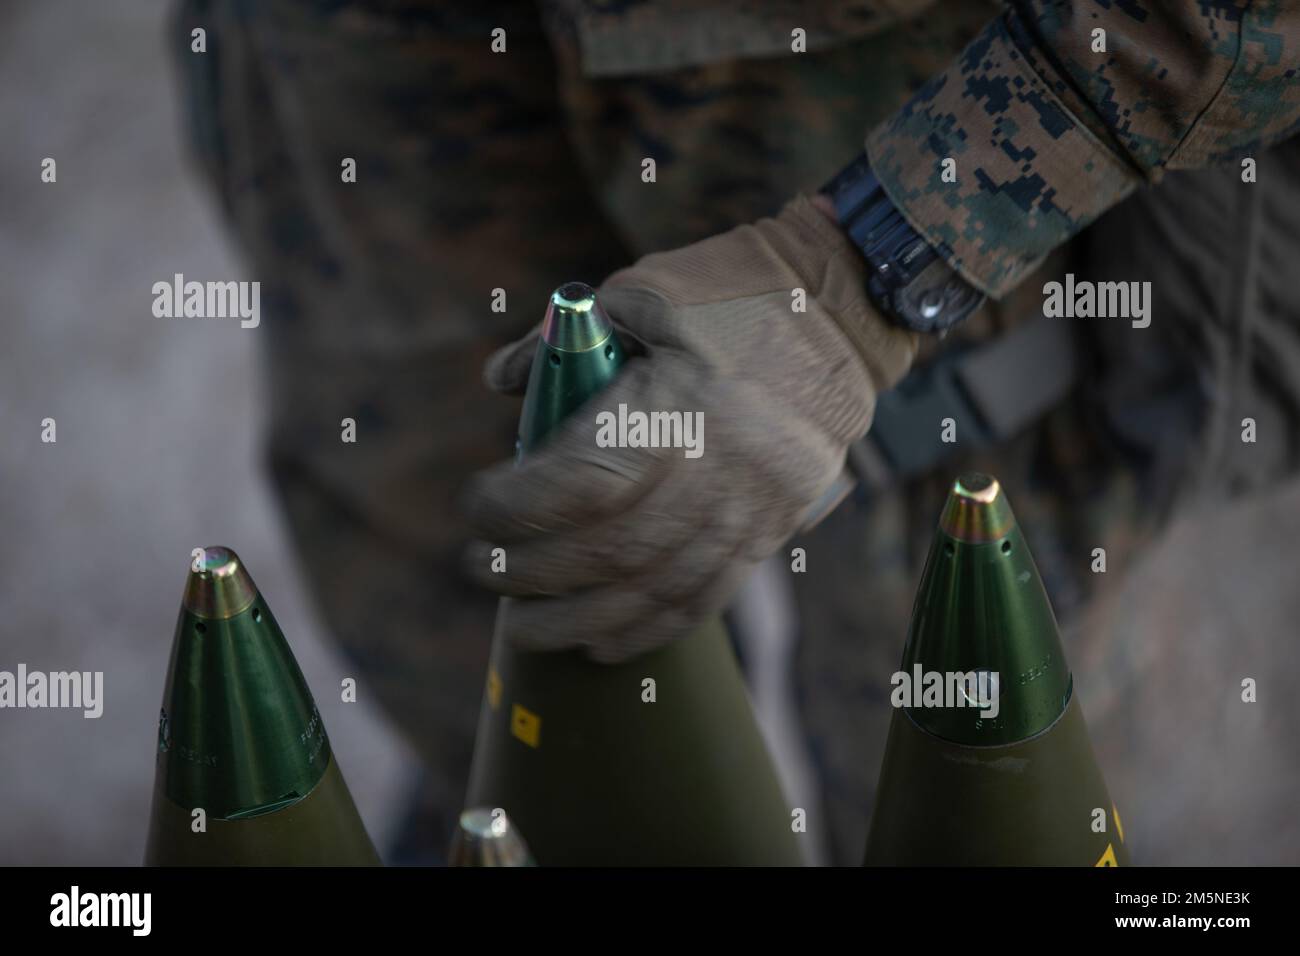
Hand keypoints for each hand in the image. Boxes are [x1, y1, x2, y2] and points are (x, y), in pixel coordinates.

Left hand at [464, 195, 916, 662]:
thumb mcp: (643, 290)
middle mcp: (718, 469)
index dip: (516, 509)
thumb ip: (565, 340)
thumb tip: (502, 383)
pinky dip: (650, 629)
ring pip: (655, 589)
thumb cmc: (735, 292)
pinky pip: (707, 597)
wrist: (846, 313)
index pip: (580, 483)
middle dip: (531, 572)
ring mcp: (752, 508)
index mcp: (678, 404)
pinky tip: (601, 644)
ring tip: (526, 627)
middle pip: (610, 549)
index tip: (476, 508)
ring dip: (579, 619)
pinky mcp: (773, 528)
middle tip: (481, 569)